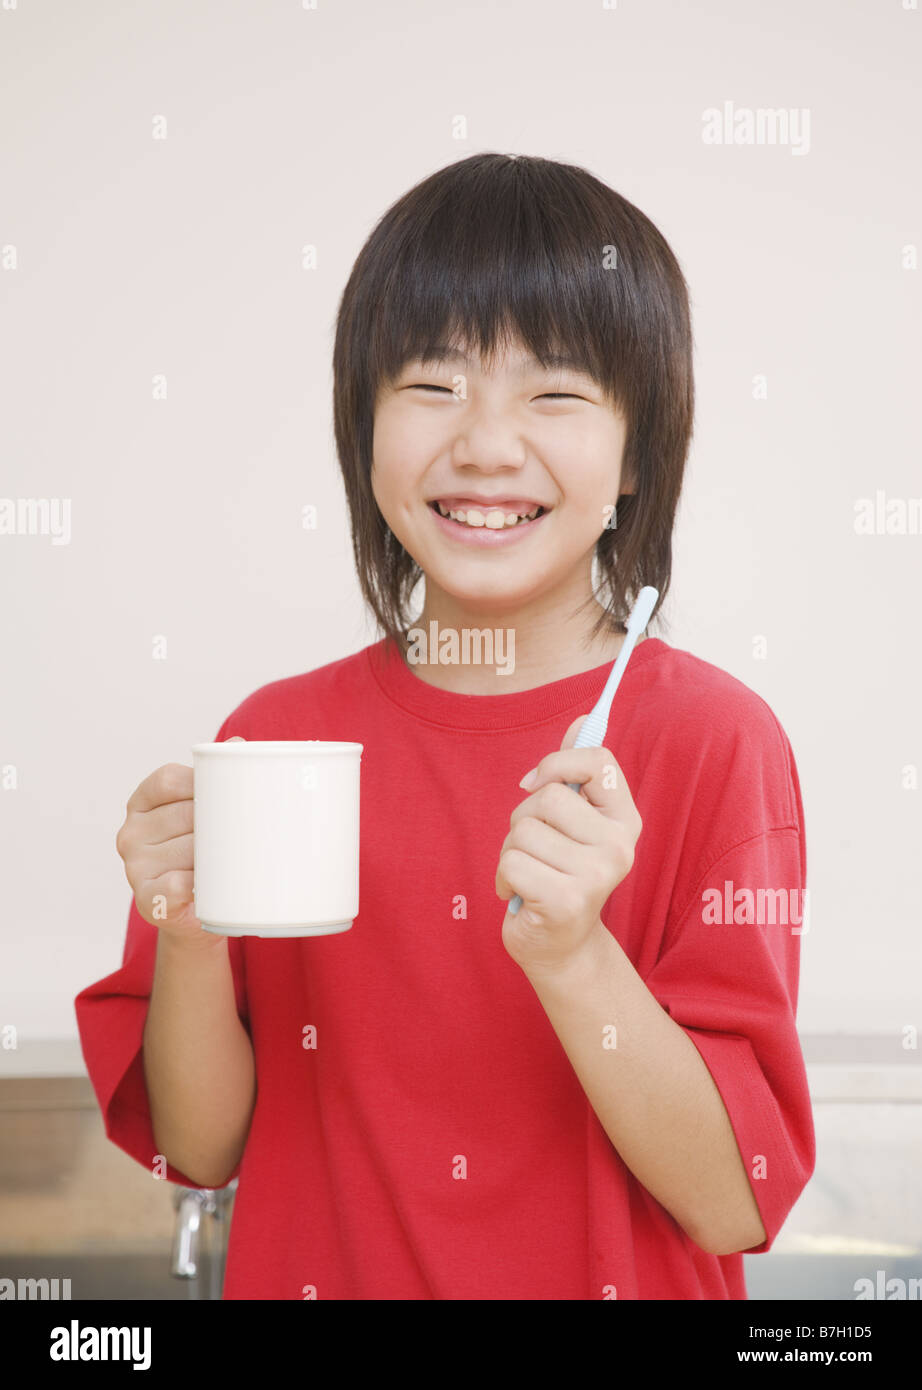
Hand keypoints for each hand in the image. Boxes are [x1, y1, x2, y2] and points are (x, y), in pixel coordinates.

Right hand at [115, 735, 244, 947]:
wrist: (203, 911)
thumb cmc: (206, 853)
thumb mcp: (206, 812)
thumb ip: (217, 779)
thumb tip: (239, 744)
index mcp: (142, 803)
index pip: (169, 780)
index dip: (201, 784)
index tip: (228, 794)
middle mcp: (131, 833)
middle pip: (184, 814)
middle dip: (218, 824)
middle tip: (244, 833)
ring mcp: (134, 868)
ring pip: (188, 850)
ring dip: (216, 856)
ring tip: (231, 861)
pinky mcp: (146, 901)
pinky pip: (173, 886)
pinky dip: (191, 884)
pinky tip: (203, 883)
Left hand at [496, 716, 641, 975]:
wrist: (560, 946)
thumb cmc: (559, 873)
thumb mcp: (571, 822)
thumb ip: (575, 773)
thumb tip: (582, 719)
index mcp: (626, 820)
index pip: (597, 760)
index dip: (556, 764)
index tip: (537, 783)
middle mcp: (620, 847)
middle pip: (548, 797)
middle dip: (523, 820)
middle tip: (534, 850)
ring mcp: (597, 875)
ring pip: (523, 831)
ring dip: (510, 852)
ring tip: (528, 875)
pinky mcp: (566, 901)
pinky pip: (511, 862)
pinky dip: (503, 878)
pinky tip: (520, 895)